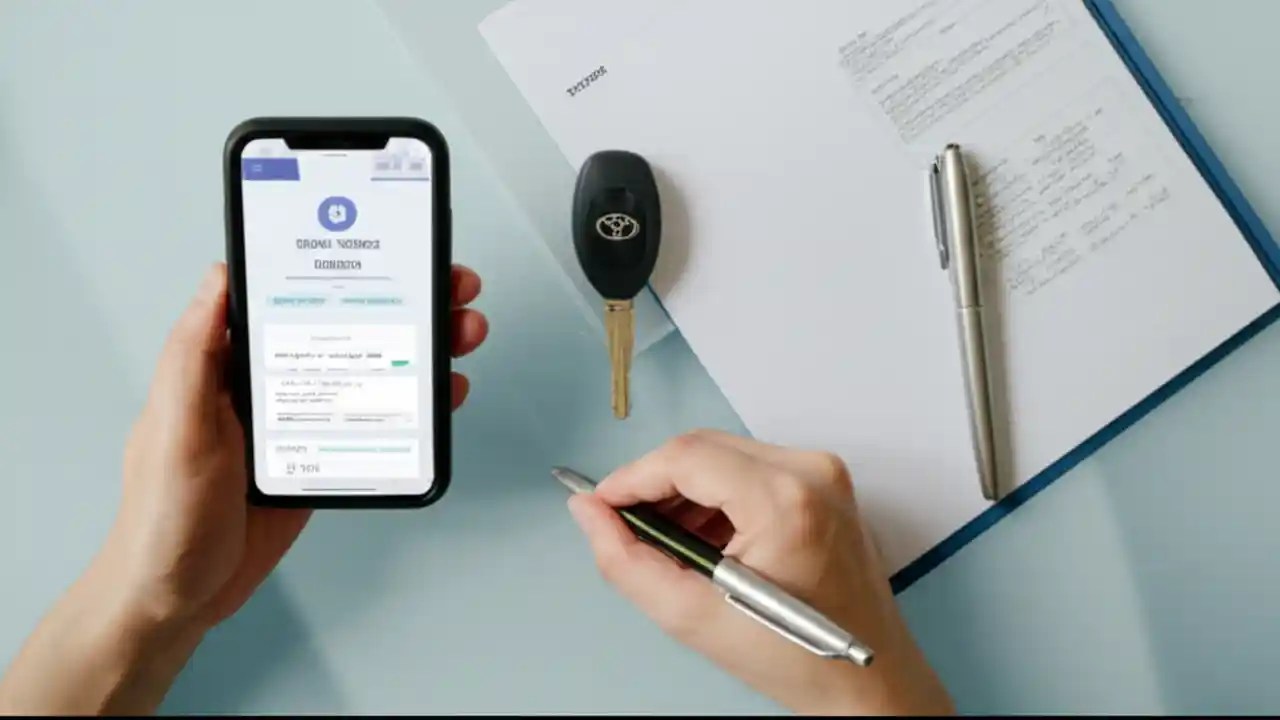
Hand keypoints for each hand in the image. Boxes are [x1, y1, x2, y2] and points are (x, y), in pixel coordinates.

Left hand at [0, 262, 487, 713]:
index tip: (392, 251)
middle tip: (452, 290)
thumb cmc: (163, 517)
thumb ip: (195, 354)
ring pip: (372, 368)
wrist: (179, 597)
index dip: (345, 269)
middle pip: (348, 326)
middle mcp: (270, 383)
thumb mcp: (175, 428)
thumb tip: (219, 278)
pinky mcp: (325, 457)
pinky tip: (443, 393)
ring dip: (421, 348)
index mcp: (228, 363)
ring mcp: (302, 420)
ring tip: (461, 334)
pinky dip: (416, 403)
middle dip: (406, 302)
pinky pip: (378, 419)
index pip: (296, 297)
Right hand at [568, 430, 953, 715]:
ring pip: (723, 456)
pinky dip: (717, 497)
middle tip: (629, 528)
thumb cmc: (799, 657)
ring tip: (672, 546)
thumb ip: (627, 560)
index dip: (631, 479)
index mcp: (785, 498)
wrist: (866, 684)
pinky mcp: (825, 483)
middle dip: (656, 485)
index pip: (685, 458)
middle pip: (703, 449)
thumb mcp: (692, 617)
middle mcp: (811, 471)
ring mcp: (823, 473)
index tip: (600, 504)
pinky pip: (750, 469)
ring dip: (686, 493)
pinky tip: (708, 542)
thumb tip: (590, 512)